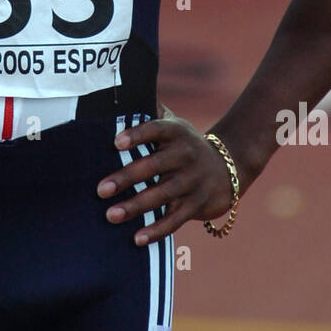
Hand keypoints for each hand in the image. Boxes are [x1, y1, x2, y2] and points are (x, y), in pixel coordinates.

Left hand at [96, 113, 236, 245]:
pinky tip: (137, 239)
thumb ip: (151, 112)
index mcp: (176, 132)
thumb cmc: (186, 145)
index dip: (137, 135)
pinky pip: (175, 219)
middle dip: (126, 177)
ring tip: (111, 215)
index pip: (156, 130)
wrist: (229, 166)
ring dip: (136, 206)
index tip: (115, 142)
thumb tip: (123, 91)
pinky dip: (157, 230)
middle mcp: (186, 155)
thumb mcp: (174, 125)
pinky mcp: (198, 204)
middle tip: (100, 189)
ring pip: (162, 195)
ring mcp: (193, 181)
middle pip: (154, 165)